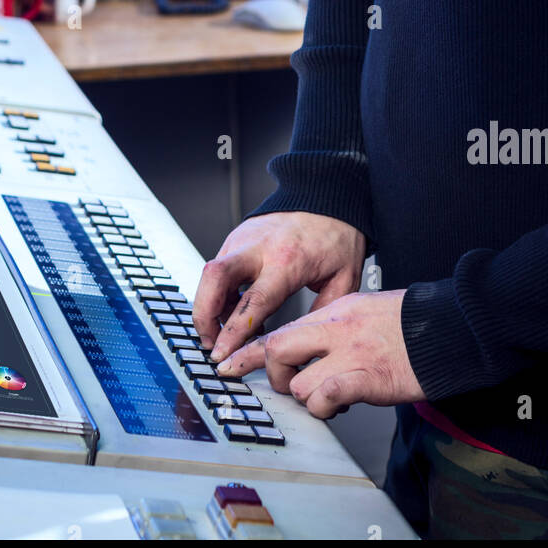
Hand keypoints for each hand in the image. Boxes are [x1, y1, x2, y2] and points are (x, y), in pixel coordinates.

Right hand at [192, 212, 365, 363]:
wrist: (324, 193)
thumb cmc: (336, 234)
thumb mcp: (344, 278)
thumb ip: (322, 313)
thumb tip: (303, 343)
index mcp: (288, 260)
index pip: (253, 301)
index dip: (233, 332)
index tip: (222, 354)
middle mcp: (258, 247)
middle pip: (214, 278)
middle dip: (203, 315)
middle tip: (209, 342)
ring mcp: (243, 239)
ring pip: (210, 274)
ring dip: (209, 306)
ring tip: (226, 331)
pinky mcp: (236, 237)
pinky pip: (218, 269)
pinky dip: (219, 293)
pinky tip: (236, 309)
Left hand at [214, 290, 425, 414]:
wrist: (449, 327)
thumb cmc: (412, 325)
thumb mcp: (365, 310)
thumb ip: (337, 327)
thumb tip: (315, 350)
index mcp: (335, 311)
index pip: (280, 329)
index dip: (249, 352)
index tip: (228, 365)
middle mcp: (335, 328)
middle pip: (276, 349)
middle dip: (274, 376)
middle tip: (291, 386)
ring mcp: (349, 353)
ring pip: (299, 384)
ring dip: (308, 399)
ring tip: (331, 398)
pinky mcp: (366, 377)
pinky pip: (325, 396)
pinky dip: (327, 407)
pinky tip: (343, 404)